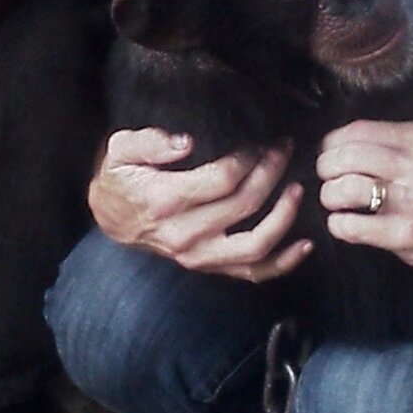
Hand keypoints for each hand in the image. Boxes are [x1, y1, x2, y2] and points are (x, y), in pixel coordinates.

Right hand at [89, 126, 312, 283]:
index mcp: (165, 200)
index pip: (223, 179)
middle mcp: (184, 234)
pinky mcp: (207, 266)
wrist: (109, 218)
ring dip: (283, 217)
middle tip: (282, 149)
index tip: (259, 140)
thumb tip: (186, 142)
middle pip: (244, 204)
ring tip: (297, 189)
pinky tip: (303, 245)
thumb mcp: (120, 149)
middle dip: (271, 172)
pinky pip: (251, 272)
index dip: (248, 158)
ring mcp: (198, 256)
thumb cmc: (119, 179)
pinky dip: (282, 262)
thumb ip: (150, 141)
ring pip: (254, 245)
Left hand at [317, 119, 412, 283]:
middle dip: (326, 168)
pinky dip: (339, 225)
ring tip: (336, 203)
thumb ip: (394, 145)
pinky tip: (344, 225)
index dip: (332, 143)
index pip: (358, 130)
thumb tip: (338, 144)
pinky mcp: (405, 234)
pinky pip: (352, 225)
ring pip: (345, 188)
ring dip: (330, 196)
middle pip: (347, 156)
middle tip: (329, 180)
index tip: (328, 155)